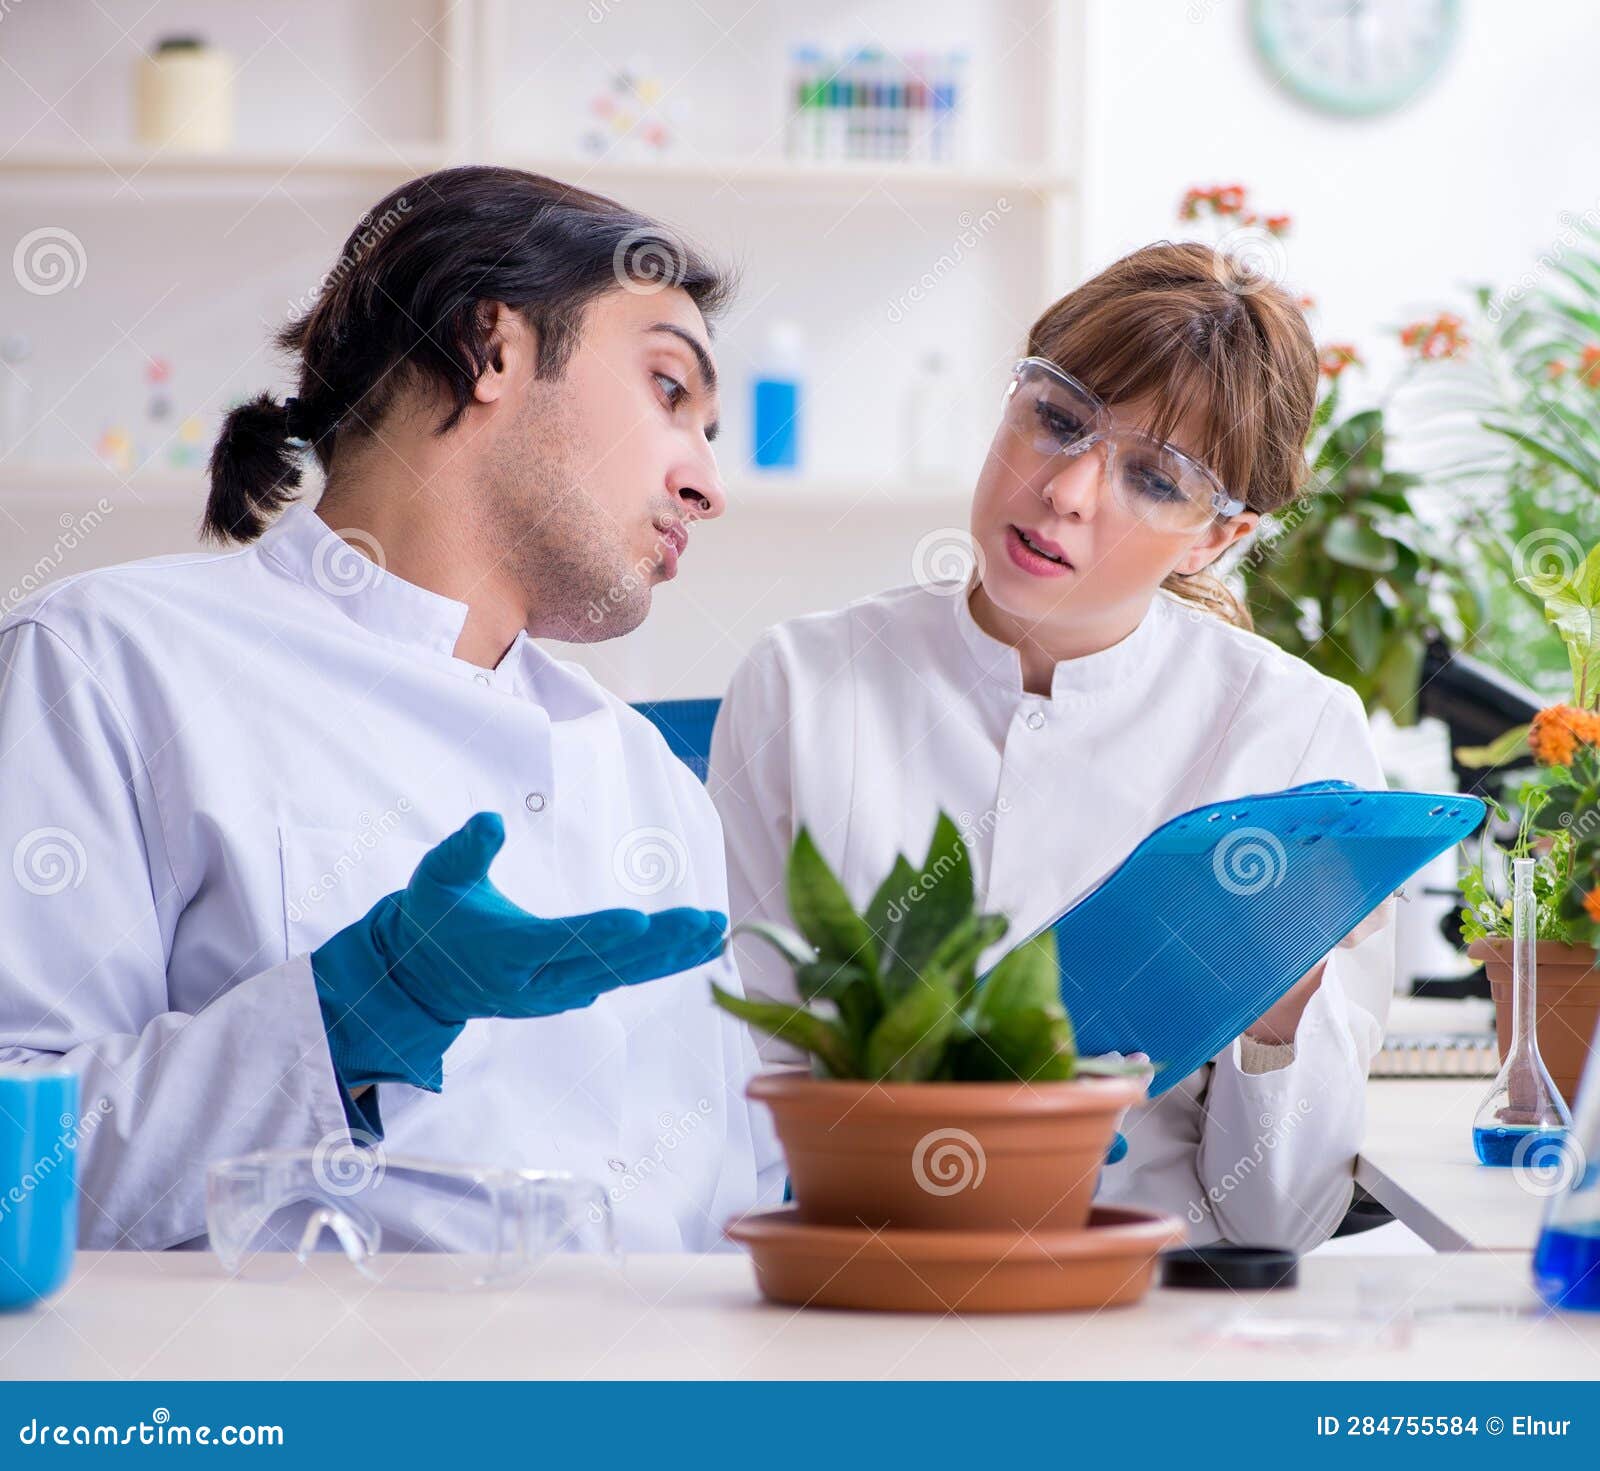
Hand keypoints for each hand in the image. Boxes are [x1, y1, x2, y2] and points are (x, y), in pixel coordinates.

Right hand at [311, 812, 728, 1099]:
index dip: (599, 932)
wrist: (422, 976)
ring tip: (715, 931)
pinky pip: (623, 979)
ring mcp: (556, 995)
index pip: (558, 942)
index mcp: (504, 952)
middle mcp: (534, 983)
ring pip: (623, 976)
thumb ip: (466, 849)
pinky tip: (697, 949)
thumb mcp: (436, 877)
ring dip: (672, 955)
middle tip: (705, 921)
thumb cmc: (434, 915)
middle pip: (605, 963)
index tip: (639, 920)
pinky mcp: (570, 995)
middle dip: (659, 944)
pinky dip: (661, 965)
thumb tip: (492, 820)